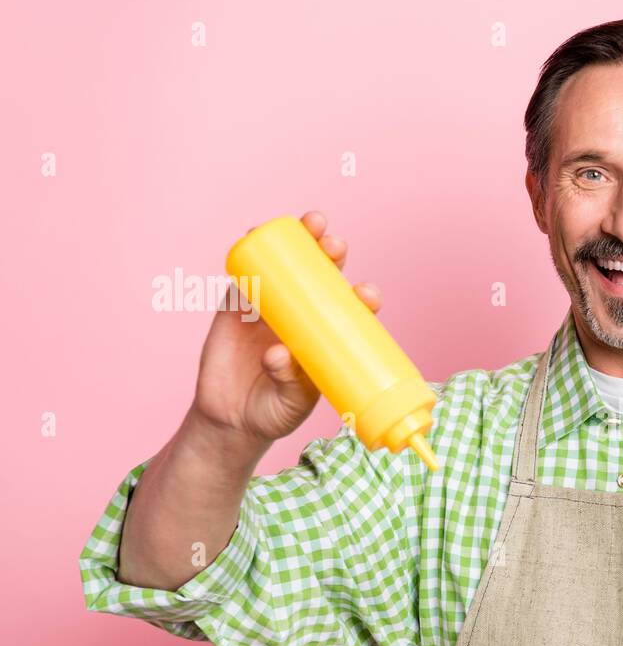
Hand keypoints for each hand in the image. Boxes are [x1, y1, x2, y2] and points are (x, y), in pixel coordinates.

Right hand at [191, 210, 382, 446]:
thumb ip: (289, 382)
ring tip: (308, 225)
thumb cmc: (275, 412)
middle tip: (335, 245)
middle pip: (323, 275)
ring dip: (297, 242)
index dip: (362, 298)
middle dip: (332, 254)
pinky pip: (244, 277)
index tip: (367, 295)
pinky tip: (256, 234)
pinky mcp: (236, 309)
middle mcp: (303, 316)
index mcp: (328, 337)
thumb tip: (278, 354)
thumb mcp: (291, 405)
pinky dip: (250, 255)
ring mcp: (270, 309)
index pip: (352, 310)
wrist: (232, 420)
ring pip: (285, 267)